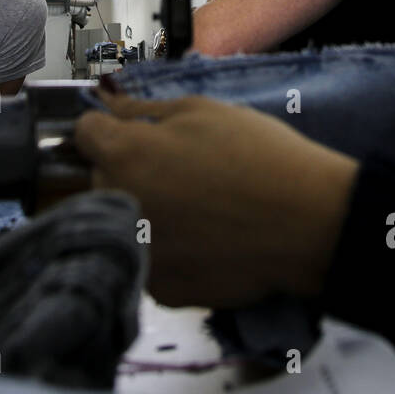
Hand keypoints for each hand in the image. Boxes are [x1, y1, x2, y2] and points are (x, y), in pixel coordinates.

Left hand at [73, 92, 358, 309]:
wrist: (306, 223)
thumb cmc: (259, 155)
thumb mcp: (202, 110)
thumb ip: (144, 109)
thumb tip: (109, 104)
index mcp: (123, 154)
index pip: (87, 132)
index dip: (110, 127)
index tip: (134, 133)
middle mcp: (116, 205)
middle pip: (102, 179)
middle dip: (129, 170)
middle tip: (179, 170)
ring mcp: (135, 252)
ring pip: (124, 223)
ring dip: (146, 212)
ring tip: (197, 208)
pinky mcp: (160, 289)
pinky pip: (150, 261)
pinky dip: (169, 251)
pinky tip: (205, 241)